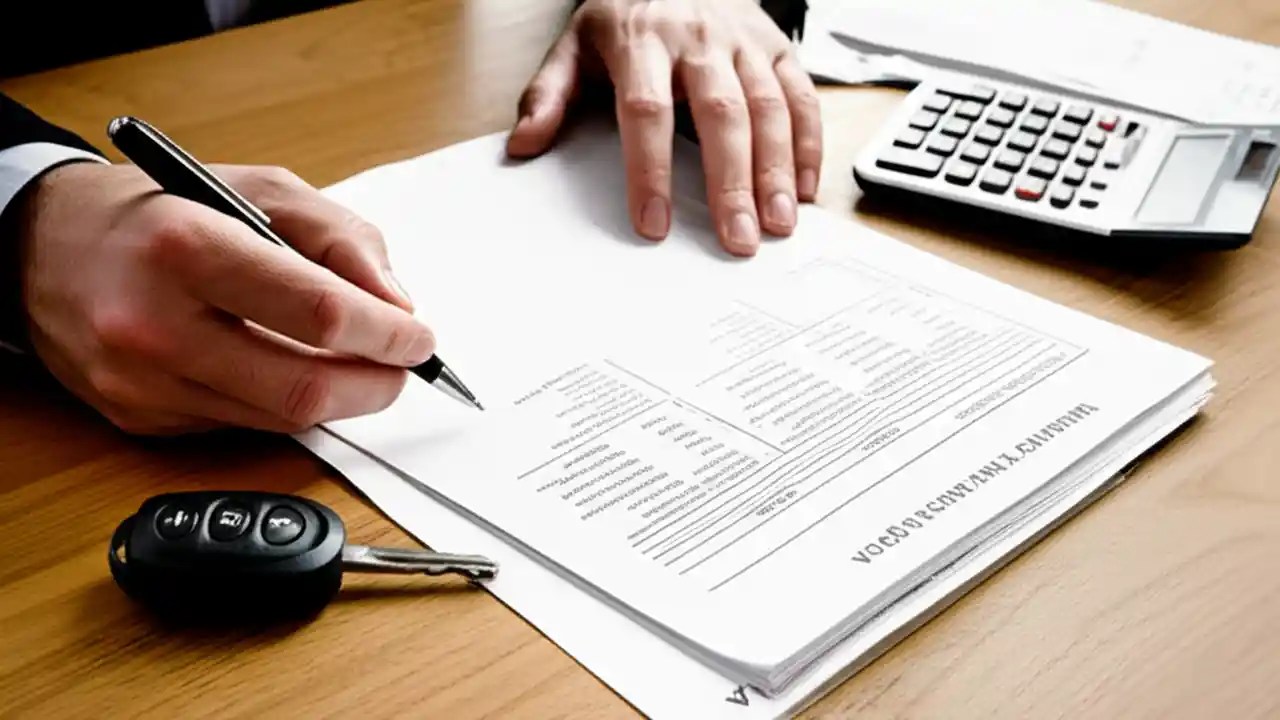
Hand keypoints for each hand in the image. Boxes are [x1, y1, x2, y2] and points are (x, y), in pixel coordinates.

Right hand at [15, 162, 431, 435]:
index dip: (387, 335)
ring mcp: (141, 381)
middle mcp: (156, 323)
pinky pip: (242, 426)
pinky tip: (286, 370)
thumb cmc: (160, 211)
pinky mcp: (137, 417)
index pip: (319, 313)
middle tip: (401, 368)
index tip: (418, 340)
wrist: (41, 246)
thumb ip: (342, 240)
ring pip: (279, 420)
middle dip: (377, 385)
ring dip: (340, 400)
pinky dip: (283, 405)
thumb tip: (397, 307)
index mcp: (188, 247)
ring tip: (358, 367)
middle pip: (304, 389)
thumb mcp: (260, 189)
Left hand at [506, 0, 822, 256]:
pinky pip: (801, 96)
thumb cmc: (625, 16)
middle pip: (721, 114)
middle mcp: (699, 39)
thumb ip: (549, 94)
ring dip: (778, 170)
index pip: (647, 111)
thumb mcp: (575, 44)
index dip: (650, 170)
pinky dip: (809, 144)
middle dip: (732, 182)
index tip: (654, 224)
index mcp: (641, 41)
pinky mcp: (778, 47)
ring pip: (769, 107)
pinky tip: (805, 190)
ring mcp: (744, 42)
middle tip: (737, 239)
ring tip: (777, 225)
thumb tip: (523, 144)